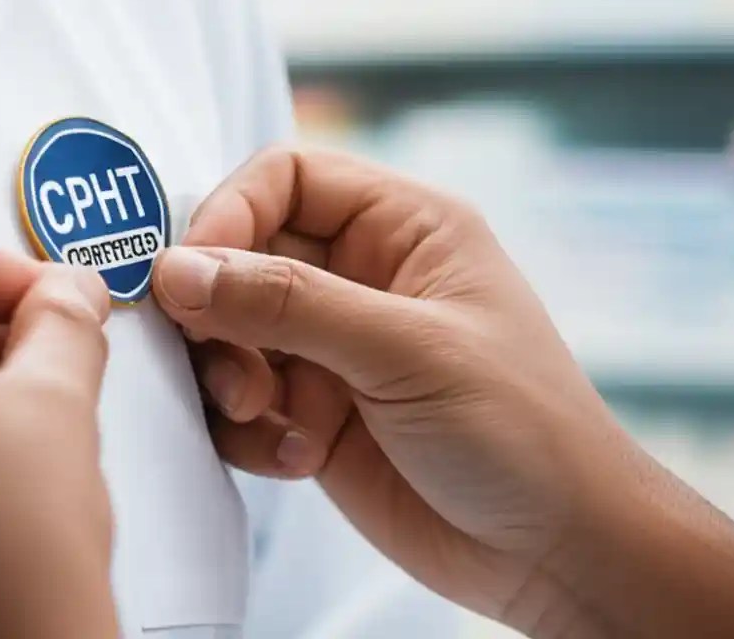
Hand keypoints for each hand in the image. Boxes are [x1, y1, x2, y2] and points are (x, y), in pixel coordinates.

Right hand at [152, 147, 733, 636]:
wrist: (555, 555)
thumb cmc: (521, 431)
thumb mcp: (405, 351)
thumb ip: (286, 304)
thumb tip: (178, 269)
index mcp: (403, 229)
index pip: (286, 178)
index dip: (230, 213)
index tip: (190, 271)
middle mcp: (361, 279)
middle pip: (243, 257)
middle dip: (222, 314)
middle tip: (231, 367)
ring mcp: (334, 350)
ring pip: (229, 334)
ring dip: (231, 379)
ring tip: (269, 419)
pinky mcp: (313, 415)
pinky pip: (240, 404)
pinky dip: (249, 431)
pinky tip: (299, 458)